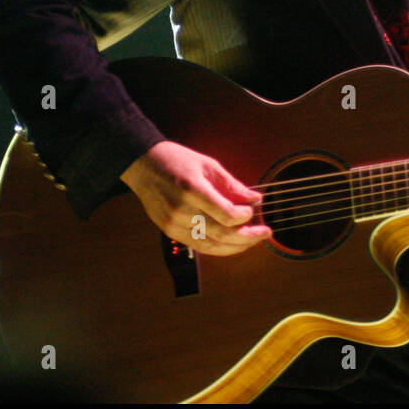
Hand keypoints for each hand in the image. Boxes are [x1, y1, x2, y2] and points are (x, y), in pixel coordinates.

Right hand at [120, 140, 272, 254]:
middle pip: (220, 234)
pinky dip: (219, 247)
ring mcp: (173, 224)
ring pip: (211, 245)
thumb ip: (232, 185)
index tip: (254, 210)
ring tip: (253, 240)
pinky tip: (233, 243)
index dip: (245, 217)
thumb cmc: (177, 161)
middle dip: (248, 236)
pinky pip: (199, 246)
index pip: (226, 215)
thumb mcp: (208, 165)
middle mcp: (181, 211)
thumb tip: (255, 199)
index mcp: (192, 190)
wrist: (143, 166)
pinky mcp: (169, 231)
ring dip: (236, 246)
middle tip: (265, 232)